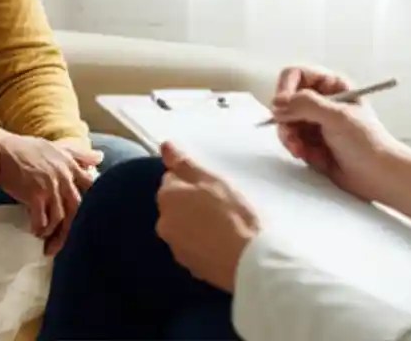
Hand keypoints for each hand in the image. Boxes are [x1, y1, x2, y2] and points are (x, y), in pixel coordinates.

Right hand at [0, 131, 102, 255]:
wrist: (0, 150)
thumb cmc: (25, 149)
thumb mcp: (56, 147)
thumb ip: (79, 154)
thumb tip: (101, 156)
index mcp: (70, 165)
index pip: (92, 186)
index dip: (94, 202)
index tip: (89, 216)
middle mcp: (64, 176)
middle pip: (77, 209)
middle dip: (72, 228)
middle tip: (64, 241)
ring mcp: (51, 186)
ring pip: (60, 218)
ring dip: (53, 232)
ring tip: (45, 238)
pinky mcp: (35, 195)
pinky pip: (42, 220)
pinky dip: (39, 229)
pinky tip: (35, 231)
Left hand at [155, 142, 259, 292]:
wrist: (247, 261)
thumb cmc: (231, 215)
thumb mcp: (211, 181)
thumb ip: (184, 164)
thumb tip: (165, 146)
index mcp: (167, 198)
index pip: (172, 181)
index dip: (193, 182)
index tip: (211, 188)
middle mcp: (163, 223)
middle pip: (175, 206)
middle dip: (191, 204)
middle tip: (220, 206)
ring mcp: (174, 247)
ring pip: (183, 228)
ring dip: (196, 224)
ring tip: (223, 226)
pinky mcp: (188, 265)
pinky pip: (193, 247)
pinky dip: (202, 244)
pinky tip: (222, 244)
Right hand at [270, 66, 410, 222]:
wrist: (378, 176)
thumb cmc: (367, 142)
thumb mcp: (337, 118)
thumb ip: (306, 105)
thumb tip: (277, 103)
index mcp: (331, 86)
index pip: (297, 75)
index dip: (285, 88)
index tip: (280, 106)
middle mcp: (321, 101)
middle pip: (286, 100)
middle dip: (285, 118)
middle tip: (291, 135)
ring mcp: (315, 122)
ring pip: (285, 121)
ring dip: (288, 136)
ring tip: (300, 150)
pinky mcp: (311, 141)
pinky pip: (290, 139)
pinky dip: (294, 147)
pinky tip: (306, 156)